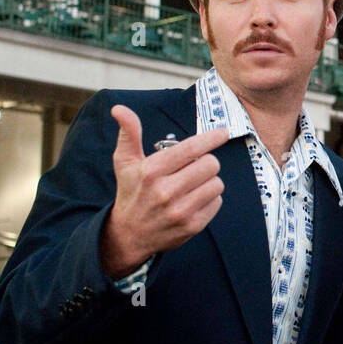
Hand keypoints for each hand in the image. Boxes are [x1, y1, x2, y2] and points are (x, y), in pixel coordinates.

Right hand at [100, 105, 228, 277]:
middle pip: (210, 164)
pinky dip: (210, 199)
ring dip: (208, 181)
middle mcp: (166, 191)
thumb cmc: (130, 192)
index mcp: (151, 171)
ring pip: (217, 183)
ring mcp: (180, 211)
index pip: (191, 149)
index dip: (211, 138)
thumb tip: (119, 109)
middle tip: (193, 167)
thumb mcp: (125, 162)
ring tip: (192, 184)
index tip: (222, 132)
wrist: (129, 235)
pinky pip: (217, 202)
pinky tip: (193, 200)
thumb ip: (129, 133)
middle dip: (205, 161)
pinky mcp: (192, 226)